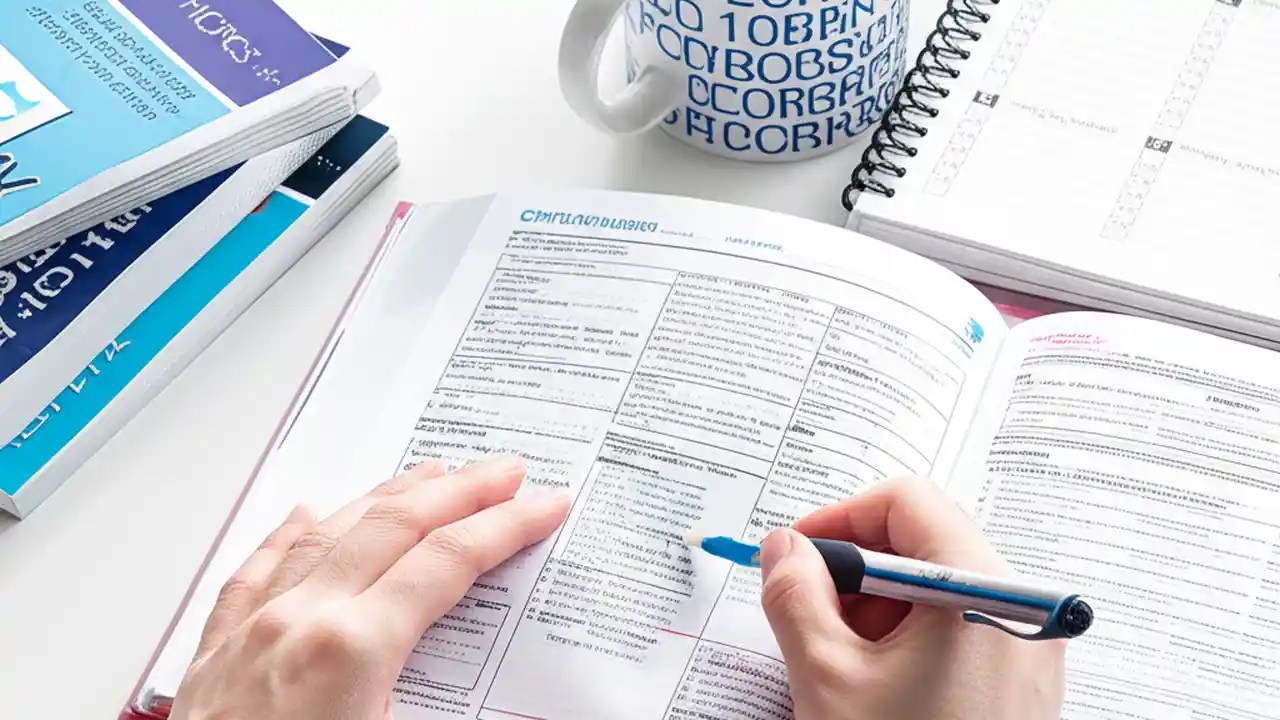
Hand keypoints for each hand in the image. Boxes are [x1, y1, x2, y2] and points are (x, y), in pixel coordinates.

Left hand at [170, 456, 570, 719]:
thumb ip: (459, 710)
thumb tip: (524, 711)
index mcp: (353, 650)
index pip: (448, 562)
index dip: (506, 527)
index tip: (544, 505)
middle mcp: (300, 621)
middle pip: (395, 527)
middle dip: (460, 491)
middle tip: (504, 472)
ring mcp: (252, 632)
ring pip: (328, 533)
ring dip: (387, 497)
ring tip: (427, 475)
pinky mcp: (216, 655)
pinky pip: (255, 572)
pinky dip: (289, 536)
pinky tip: (305, 515)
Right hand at [759, 477, 1065, 719]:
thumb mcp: (828, 677)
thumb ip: (795, 595)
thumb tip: (784, 549)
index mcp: (981, 591)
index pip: (907, 503)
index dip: (840, 517)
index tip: (797, 551)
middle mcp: (1019, 608)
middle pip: (926, 539)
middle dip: (855, 568)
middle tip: (807, 609)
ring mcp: (1027, 647)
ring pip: (940, 585)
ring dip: (877, 605)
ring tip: (840, 657)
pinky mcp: (1023, 682)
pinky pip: (961, 626)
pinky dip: (909, 635)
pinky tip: (874, 678)